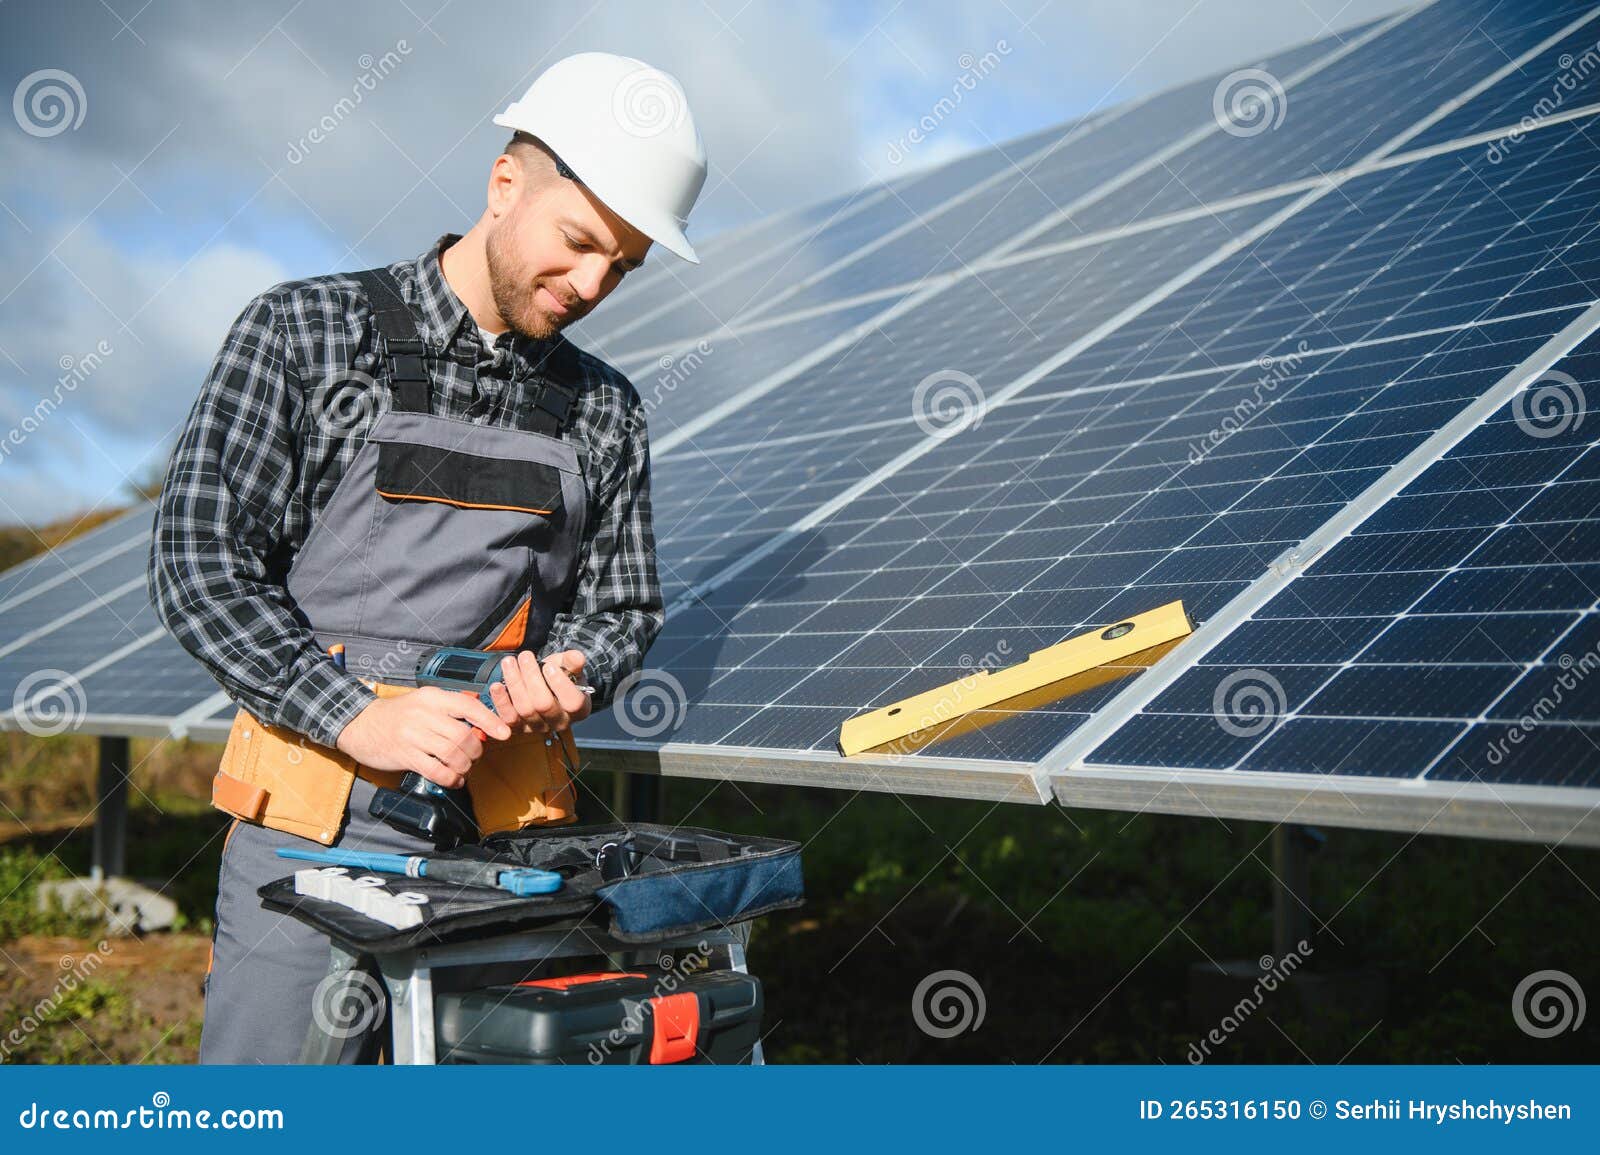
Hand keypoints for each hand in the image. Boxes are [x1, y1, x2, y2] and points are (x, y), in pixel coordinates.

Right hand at [335, 687, 511, 788]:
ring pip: (452, 753)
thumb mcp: (423, 700)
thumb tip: (482, 716)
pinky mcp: (405, 756)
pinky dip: (450, 778)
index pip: (468, 705)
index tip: (504, 733)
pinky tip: (453, 779)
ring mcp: (412, 735)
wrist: (359, 724)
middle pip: (462, 734)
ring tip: (464, 768)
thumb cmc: (398, 714)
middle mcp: (423, 714)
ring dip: (464, 765)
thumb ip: (450, 707)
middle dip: (475, 750)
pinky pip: (436, 770)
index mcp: (432, 697)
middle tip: (475, 756)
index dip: (490, 720)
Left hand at [487, 649, 592, 734]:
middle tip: (525, 656)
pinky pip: (509, 718)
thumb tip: (577, 657)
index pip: (573, 702)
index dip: (560, 684)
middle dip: (532, 678)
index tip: (549, 666)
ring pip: (524, 709)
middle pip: (544, 704)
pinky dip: (501, 701)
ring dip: (514, 683)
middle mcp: (560, 722)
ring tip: (509, 662)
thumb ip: (573, 662)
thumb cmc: (561, 676)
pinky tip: (497, 685)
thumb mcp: (570, 667)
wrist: (546, 687)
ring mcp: (539, 727)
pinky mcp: (520, 728)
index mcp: (579, 709)